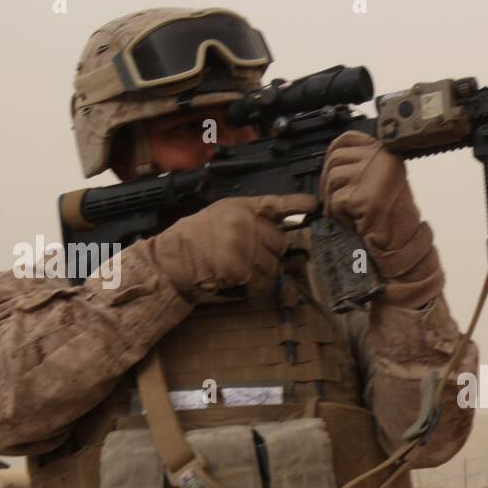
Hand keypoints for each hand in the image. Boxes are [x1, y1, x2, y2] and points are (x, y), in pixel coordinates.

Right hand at [152, 195, 313, 300]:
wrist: (173, 260)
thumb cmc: (197, 238)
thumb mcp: (223, 216)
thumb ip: (255, 220)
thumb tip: (290, 236)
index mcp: (241, 208)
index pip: (277, 204)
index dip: (297, 204)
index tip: (313, 204)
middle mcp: (245, 226)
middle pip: (281, 242)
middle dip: (271, 250)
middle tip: (248, 252)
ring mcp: (244, 249)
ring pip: (275, 265)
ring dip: (263, 269)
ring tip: (238, 265)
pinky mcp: (242, 272)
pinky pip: (264, 282)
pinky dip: (255, 283)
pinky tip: (236, 276)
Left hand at [320, 131, 422, 256]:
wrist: (403, 237)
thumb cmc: (393, 211)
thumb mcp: (383, 176)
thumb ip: (363, 162)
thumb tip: (331, 159)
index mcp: (385, 152)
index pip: (349, 138)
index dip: (333, 150)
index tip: (328, 164)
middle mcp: (379, 159)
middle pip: (335, 158)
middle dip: (327, 179)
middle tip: (331, 196)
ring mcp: (369, 177)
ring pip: (332, 178)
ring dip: (333, 198)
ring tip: (347, 211)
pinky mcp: (359, 197)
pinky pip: (334, 201)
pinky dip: (338, 214)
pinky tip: (353, 220)